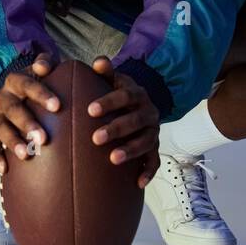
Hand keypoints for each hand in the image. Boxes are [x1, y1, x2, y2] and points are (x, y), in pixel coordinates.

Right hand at [0, 52, 59, 174]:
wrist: (16, 92)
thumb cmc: (39, 82)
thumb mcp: (43, 68)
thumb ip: (46, 63)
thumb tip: (43, 67)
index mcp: (16, 81)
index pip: (27, 84)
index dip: (41, 94)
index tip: (57, 106)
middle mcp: (4, 98)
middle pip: (13, 110)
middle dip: (27, 124)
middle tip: (43, 139)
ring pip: (1, 129)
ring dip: (12, 142)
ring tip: (26, 155)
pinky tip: (5, 170)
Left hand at [88, 56, 160, 188]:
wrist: (140, 106)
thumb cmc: (118, 94)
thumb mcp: (113, 80)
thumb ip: (105, 71)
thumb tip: (98, 62)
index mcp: (137, 93)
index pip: (125, 95)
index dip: (109, 102)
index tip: (90, 110)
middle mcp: (148, 112)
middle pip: (135, 120)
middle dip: (116, 129)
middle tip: (95, 138)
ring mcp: (153, 131)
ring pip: (146, 142)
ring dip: (130, 150)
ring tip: (113, 159)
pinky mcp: (155, 147)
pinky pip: (155, 161)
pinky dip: (148, 172)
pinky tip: (138, 182)